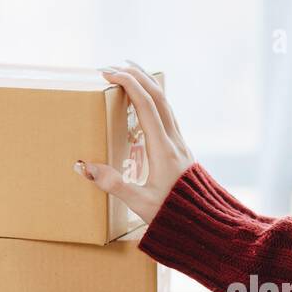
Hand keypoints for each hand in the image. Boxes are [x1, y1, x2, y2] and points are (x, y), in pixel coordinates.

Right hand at [74, 61, 194, 224]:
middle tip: (114, 66)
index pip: (145, 105)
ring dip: (147, 85)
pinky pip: (168, 116)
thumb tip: (86, 167)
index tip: (108, 73)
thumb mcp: (140, 203)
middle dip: (136, 76)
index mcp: (163, 149)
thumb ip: (113, 184)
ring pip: (166, 104)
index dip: (128, 84)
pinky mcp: (182, 149)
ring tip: (130, 74)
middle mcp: (174, 141)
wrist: (205, 224)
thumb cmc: (174, 216)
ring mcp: (180, 144)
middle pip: (158, 97)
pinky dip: (154, 101)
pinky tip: (145, 102)